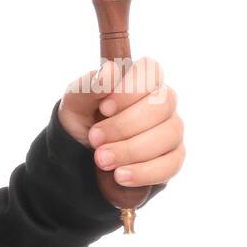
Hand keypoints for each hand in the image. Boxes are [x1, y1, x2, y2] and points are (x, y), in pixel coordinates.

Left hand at [57, 55, 185, 190]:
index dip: (130, 90)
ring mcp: (171, 130)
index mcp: (140, 81)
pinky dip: (144, 171)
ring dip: (131, 150)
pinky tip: (120, 175)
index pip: (151, 71)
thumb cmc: (82, 121)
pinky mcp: (172, 158)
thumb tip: (111, 71)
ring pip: (168, 135)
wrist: (79, 157)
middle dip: (124, 126)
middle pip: (162, 105)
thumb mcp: (74, 103)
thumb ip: (89, 86)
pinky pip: (171, 164)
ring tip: (101, 160)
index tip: (104, 109)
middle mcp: (162, 103)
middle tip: (95, 139)